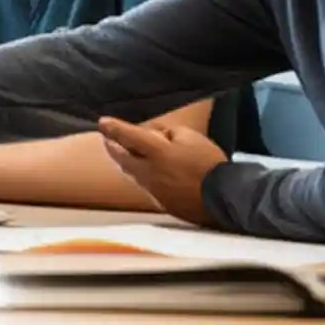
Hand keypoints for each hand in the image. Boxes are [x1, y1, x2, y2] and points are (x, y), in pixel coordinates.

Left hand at [97, 117, 226, 226]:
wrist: (222, 197)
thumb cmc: (208, 163)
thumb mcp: (190, 137)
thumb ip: (167, 133)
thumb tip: (153, 135)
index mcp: (157, 153)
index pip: (129, 137)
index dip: (114, 128)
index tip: (103, 122)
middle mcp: (148, 172)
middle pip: (121, 158)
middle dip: (111, 146)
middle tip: (106, 138)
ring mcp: (152, 190)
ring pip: (130, 173)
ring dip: (122, 161)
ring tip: (119, 153)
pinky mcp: (160, 202)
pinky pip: (143, 185)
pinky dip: (138, 174)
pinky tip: (141, 171)